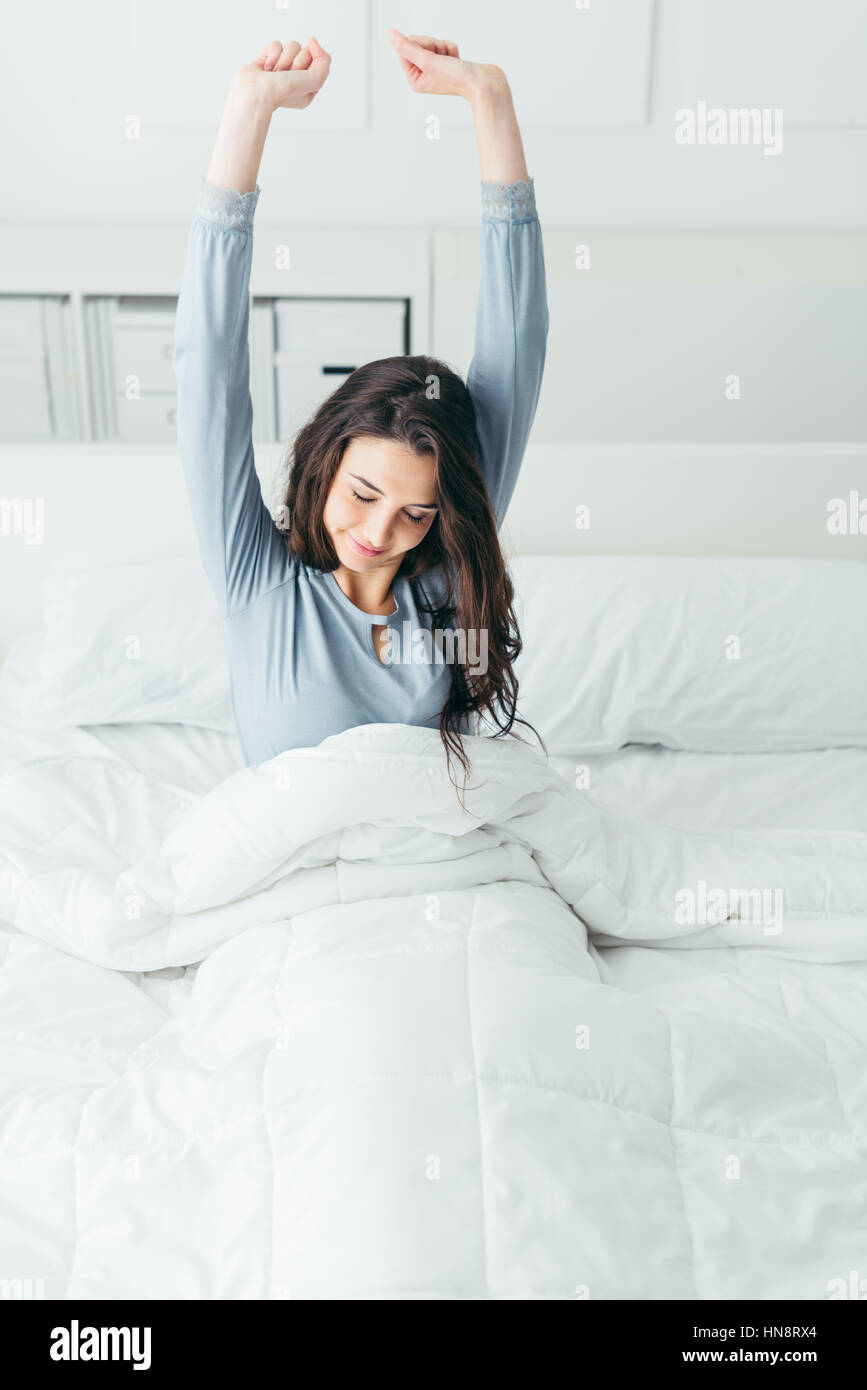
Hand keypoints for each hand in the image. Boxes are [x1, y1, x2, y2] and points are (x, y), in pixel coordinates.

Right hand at [232, 36, 331, 111]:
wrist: (257, 93)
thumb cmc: (283, 93)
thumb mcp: (316, 81)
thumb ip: (324, 61)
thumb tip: (313, 41)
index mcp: (309, 85)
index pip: (318, 60)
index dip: (310, 63)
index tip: (300, 75)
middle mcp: (297, 76)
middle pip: (305, 50)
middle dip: (296, 62)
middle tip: (286, 76)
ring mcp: (282, 67)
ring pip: (291, 45)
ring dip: (284, 59)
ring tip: (276, 73)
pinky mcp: (269, 59)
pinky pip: (276, 44)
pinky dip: (272, 55)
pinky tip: (267, 68)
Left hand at [387, 28, 503, 100]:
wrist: (482, 82)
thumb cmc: (456, 78)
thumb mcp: (426, 61)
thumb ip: (406, 47)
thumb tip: (391, 34)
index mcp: (415, 80)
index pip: (405, 49)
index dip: (419, 45)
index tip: (430, 55)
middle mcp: (424, 75)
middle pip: (419, 44)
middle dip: (433, 45)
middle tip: (443, 59)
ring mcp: (436, 69)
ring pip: (433, 43)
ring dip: (444, 47)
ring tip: (452, 61)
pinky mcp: (448, 63)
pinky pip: (445, 46)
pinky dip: (453, 50)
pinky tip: (458, 60)